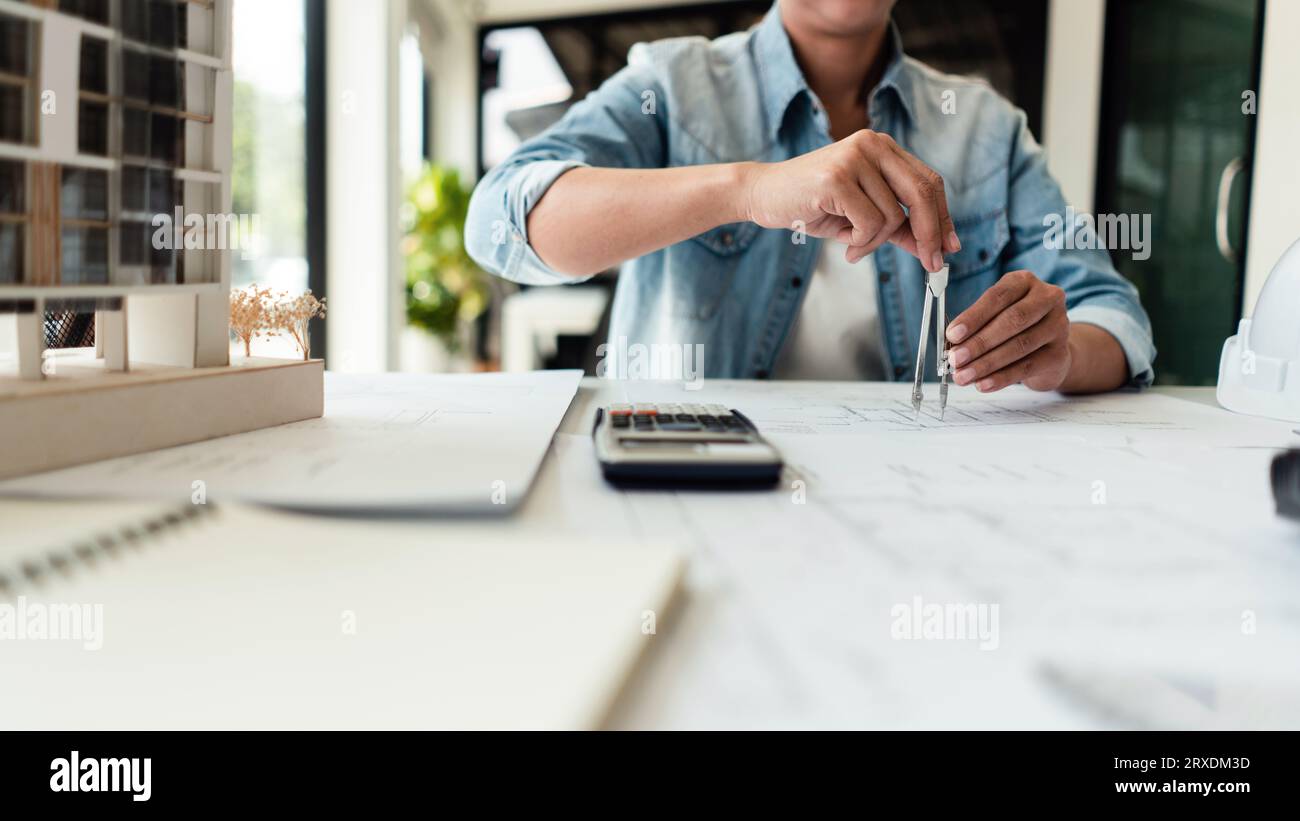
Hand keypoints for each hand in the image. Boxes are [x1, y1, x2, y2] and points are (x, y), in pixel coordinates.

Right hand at [739, 129, 959, 270]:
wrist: (762, 194)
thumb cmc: (811, 204)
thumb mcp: (860, 216)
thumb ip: (896, 226)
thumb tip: (932, 248)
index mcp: (881, 147)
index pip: (928, 181)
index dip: (942, 216)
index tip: (949, 246)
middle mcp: (872, 145)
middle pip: (922, 193)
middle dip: (929, 234)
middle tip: (930, 264)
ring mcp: (854, 158)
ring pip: (893, 216)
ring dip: (875, 243)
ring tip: (852, 245)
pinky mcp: (837, 178)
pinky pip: (870, 223)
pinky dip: (861, 243)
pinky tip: (843, 243)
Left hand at [945, 270, 1071, 391]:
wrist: (1048, 349)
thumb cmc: (1014, 327)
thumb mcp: (995, 316)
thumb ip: (975, 326)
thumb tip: (952, 346)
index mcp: (1024, 281)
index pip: (997, 296)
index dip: (973, 317)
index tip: (952, 335)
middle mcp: (1046, 298)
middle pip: (1012, 320)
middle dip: (979, 342)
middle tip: (956, 359)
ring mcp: (1058, 325)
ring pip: (1019, 345)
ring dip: (987, 363)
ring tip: (964, 375)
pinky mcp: (1059, 353)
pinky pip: (1027, 367)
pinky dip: (1001, 377)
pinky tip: (983, 384)